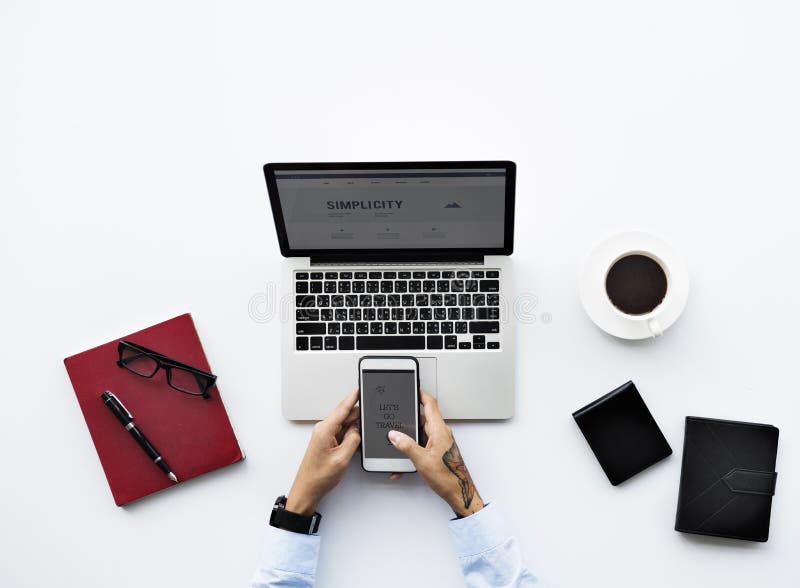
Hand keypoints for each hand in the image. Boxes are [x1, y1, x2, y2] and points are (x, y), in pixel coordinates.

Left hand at [285, 389, 360, 515]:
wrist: (307, 490)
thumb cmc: (319, 477)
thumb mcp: (342, 458)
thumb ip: (353, 440)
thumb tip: (358, 430)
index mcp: (325, 429)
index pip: (342, 408)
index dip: (352, 398)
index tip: (360, 388)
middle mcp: (324, 430)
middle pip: (345, 416)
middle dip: (358, 417)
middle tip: (371, 418)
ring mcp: (325, 436)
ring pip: (345, 426)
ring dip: (354, 430)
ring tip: (362, 438)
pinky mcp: (327, 443)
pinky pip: (342, 435)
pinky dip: (350, 438)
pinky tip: (355, 446)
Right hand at [387, 390, 483, 517]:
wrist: (459, 492)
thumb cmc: (448, 477)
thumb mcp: (422, 460)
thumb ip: (406, 446)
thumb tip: (395, 435)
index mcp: (439, 430)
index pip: (430, 404)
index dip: (421, 394)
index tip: (412, 388)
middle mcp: (441, 433)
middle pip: (423, 418)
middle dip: (409, 419)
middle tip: (397, 418)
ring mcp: (440, 442)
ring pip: (422, 432)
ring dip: (410, 437)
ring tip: (399, 444)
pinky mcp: (439, 451)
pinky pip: (423, 444)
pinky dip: (414, 449)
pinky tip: (406, 461)